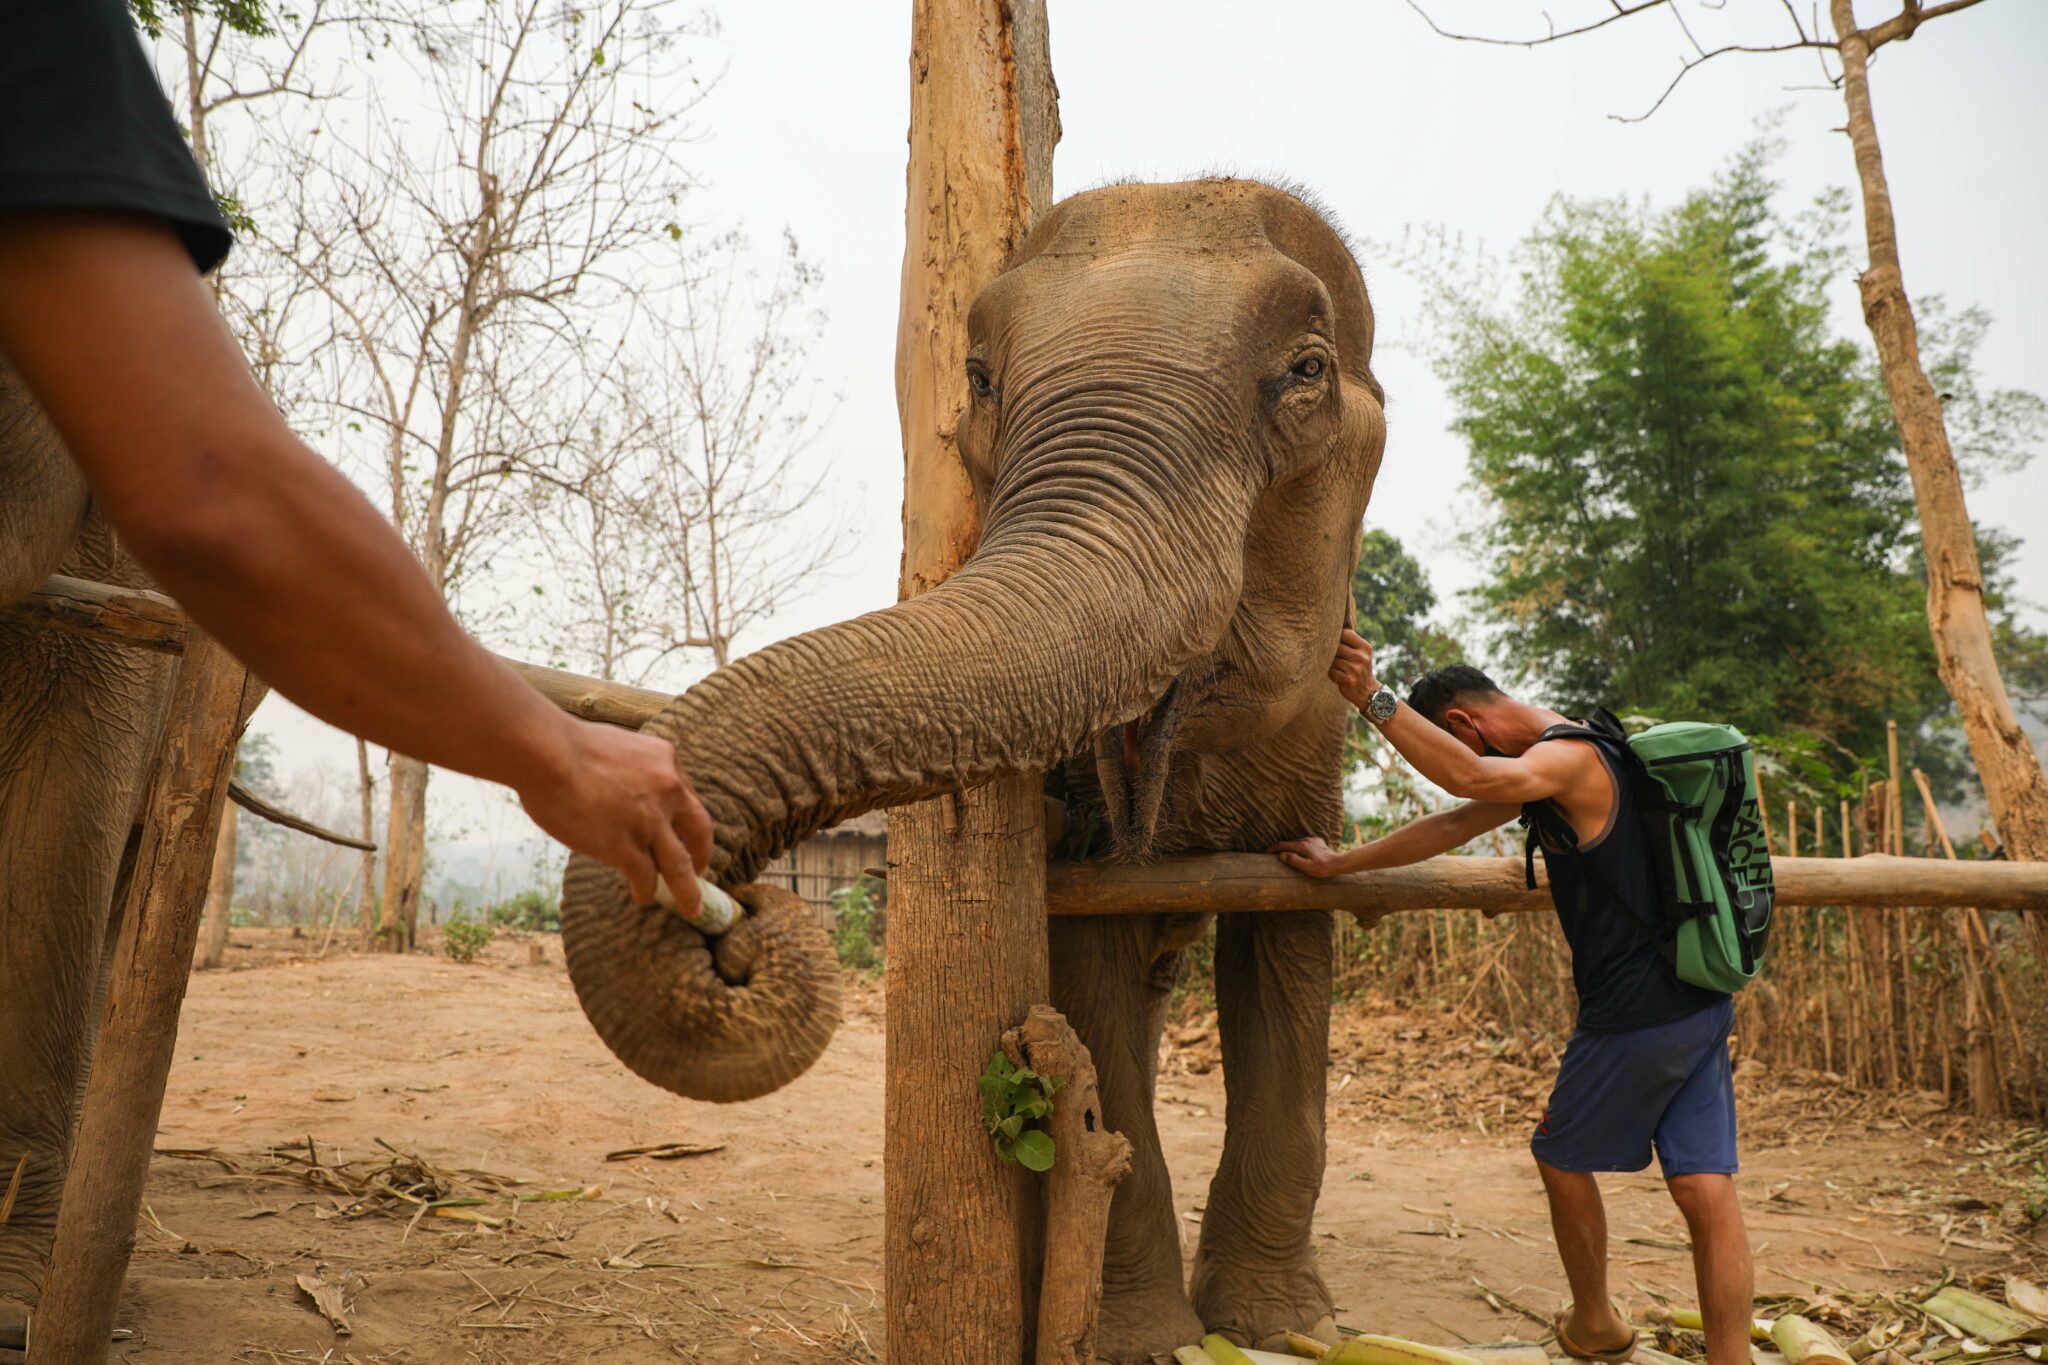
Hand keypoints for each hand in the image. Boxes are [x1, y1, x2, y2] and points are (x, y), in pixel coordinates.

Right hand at [517, 716, 714, 914]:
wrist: (546, 752)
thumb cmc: (563, 744)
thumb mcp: (616, 744)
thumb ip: (629, 767)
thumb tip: (620, 785)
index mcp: (665, 759)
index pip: (686, 796)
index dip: (686, 819)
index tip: (685, 832)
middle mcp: (667, 790)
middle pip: (698, 831)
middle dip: (702, 854)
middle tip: (704, 871)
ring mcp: (649, 821)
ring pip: (680, 865)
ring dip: (687, 891)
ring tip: (691, 908)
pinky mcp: (624, 845)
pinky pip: (645, 876)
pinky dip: (646, 890)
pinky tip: (644, 898)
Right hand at [1270, 834, 1350, 877]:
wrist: (1339, 863)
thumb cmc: (1323, 868)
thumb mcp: (1307, 867)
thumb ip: (1293, 860)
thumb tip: (1281, 855)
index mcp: (1301, 846)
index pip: (1282, 845)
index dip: (1273, 848)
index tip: (1265, 852)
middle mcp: (1306, 840)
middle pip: (1289, 842)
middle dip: (1280, 848)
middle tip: (1272, 854)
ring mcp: (1312, 840)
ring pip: (1296, 842)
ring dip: (1289, 847)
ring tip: (1284, 853)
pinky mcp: (1318, 842)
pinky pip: (1304, 843)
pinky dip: (1298, 847)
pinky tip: (1299, 852)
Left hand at [1329, 628, 1379, 709]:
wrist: (1368, 692)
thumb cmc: (1360, 668)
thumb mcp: (1362, 653)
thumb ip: (1350, 643)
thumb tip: (1329, 630)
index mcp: (1365, 647)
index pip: (1346, 634)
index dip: (1336, 636)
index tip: (1333, 640)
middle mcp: (1361, 657)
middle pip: (1337, 647)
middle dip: (1332, 652)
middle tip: (1334, 657)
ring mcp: (1355, 669)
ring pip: (1332, 660)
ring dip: (1331, 664)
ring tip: (1338, 668)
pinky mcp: (1348, 680)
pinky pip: (1331, 672)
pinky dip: (1331, 674)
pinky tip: (1338, 676)